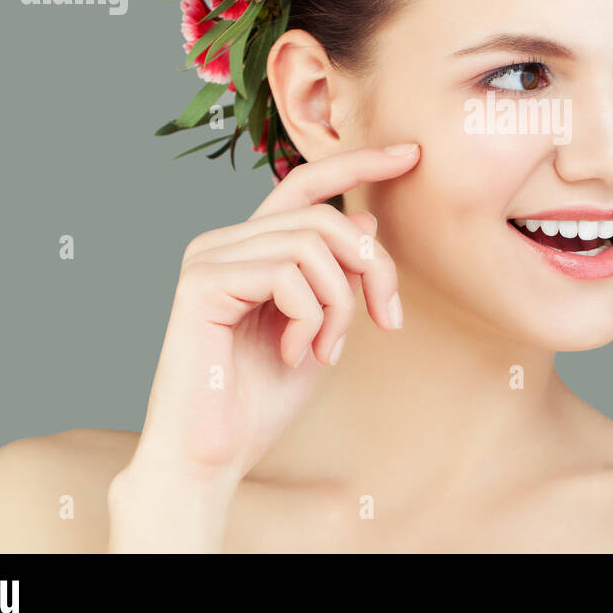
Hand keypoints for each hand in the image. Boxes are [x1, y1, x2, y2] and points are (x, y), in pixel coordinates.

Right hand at [120, 142, 418, 497]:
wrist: (208, 458)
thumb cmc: (258, 401)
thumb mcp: (320, 329)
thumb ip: (337, 276)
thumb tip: (365, 217)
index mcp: (249, 248)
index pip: (306, 185)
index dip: (359, 163)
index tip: (411, 154)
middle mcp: (224, 241)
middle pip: (327, 217)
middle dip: (375, 268)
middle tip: (387, 321)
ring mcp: (208, 257)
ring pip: (313, 244)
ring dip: (340, 305)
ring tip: (325, 350)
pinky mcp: (202, 281)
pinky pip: (287, 273)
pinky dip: (310, 319)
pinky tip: (293, 355)